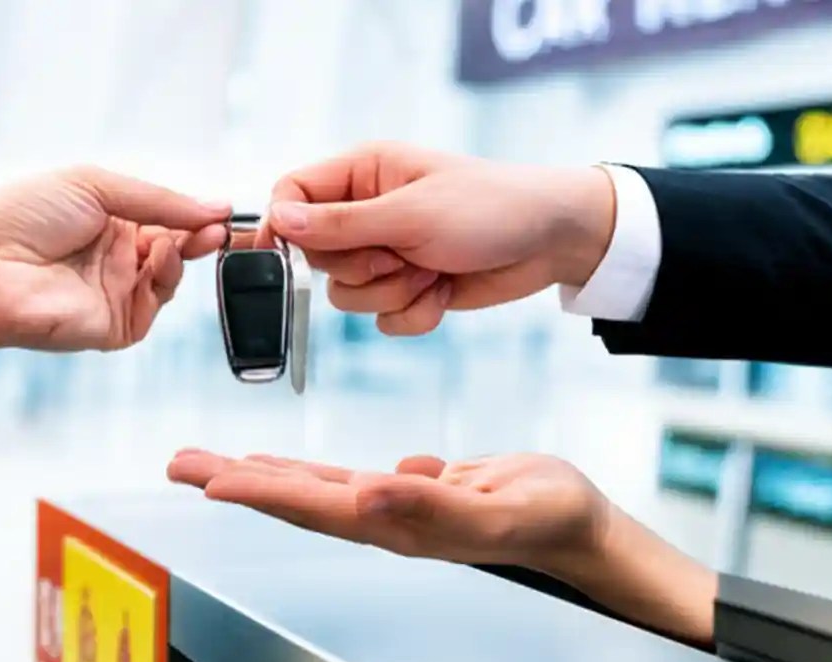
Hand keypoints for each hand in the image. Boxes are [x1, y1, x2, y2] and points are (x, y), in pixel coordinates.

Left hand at [0, 165, 230, 361]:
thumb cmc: (21, 218)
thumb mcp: (94, 184)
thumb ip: (157, 198)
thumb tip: (212, 206)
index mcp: (106, 221)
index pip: (164, 218)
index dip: (193, 214)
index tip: (222, 209)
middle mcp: (113, 258)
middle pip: (175, 249)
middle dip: (200, 236)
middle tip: (220, 227)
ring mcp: (115, 293)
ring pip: (170, 277)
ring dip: (185, 255)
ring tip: (190, 239)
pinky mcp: (114, 325)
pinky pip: (155, 305)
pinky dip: (166, 281)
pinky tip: (160, 260)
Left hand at [167, 448, 717, 646]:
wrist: (572, 523)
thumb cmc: (545, 517)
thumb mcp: (495, 508)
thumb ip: (432, 506)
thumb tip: (371, 493)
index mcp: (394, 524)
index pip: (311, 506)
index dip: (258, 493)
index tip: (209, 480)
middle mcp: (381, 519)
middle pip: (292, 499)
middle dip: (232, 481)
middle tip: (180, 463)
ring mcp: (388, 507)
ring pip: (306, 489)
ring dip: (254, 475)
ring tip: (205, 463)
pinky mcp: (403, 490)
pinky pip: (334, 479)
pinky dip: (298, 471)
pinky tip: (278, 464)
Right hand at [262, 142, 614, 334]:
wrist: (551, 242)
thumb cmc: (491, 208)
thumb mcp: (410, 214)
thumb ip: (341, 223)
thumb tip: (280, 219)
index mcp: (363, 173)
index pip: (293, 193)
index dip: (283, 225)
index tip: (283, 254)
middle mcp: (369, 212)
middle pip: (318, 256)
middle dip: (361, 267)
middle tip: (400, 253)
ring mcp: (388, 252)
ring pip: (347, 294)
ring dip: (391, 292)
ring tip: (431, 270)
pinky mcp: (408, 287)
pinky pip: (382, 319)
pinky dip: (414, 313)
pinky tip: (443, 289)